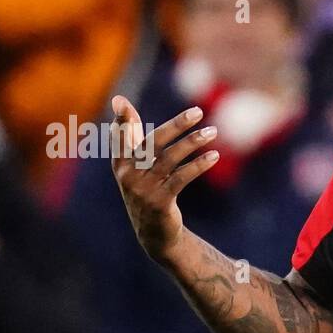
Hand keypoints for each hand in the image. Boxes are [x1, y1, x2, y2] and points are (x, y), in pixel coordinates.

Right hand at [110, 96, 218, 263]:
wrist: (152, 233)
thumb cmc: (144, 188)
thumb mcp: (134, 162)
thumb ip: (129, 131)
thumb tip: (119, 98)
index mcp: (120, 162)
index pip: (120, 137)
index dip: (121, 121)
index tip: (122, 103)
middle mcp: (128, 174)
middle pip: (153, 143)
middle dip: (176, 125)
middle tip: (198, 111)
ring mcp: (143, 189)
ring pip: (170, 159)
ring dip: (193, 143)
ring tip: (213, 131)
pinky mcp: (160, 202)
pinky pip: (181, 178)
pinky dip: (198, 165)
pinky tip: (214, 156)